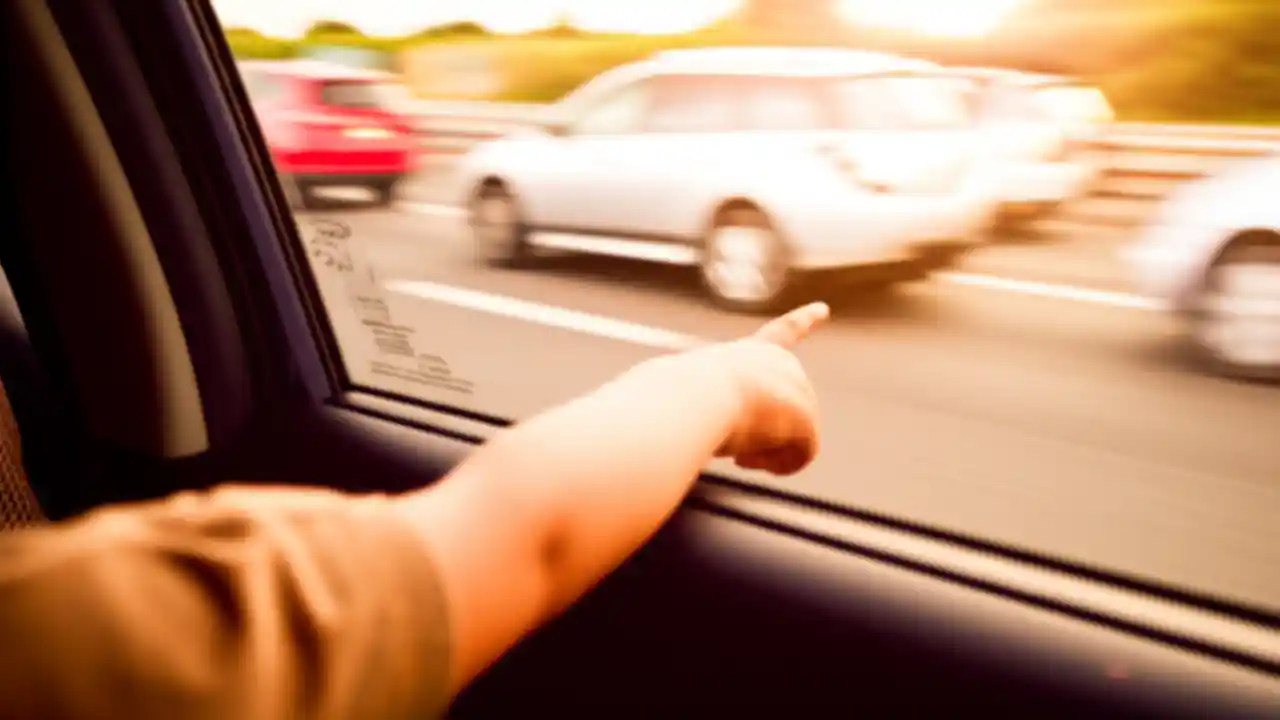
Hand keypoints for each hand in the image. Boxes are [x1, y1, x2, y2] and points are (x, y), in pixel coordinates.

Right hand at [708, 303, 827, 474]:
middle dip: (760, 434)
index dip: (804, 320)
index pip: (782, 333)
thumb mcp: (695, 394)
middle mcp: (779, 363)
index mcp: (751, 352)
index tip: (823, 309)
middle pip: (782, 412)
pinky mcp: (807, 418)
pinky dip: (777, 465)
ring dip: (761, 451)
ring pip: (788, 438)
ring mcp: (798, 387)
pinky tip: (747, 460)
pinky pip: (800, 455)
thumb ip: (713, 406)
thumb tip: (728, 441)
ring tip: (734, 450)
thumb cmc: (679, 398)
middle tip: (730, 445)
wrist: (693, 398)